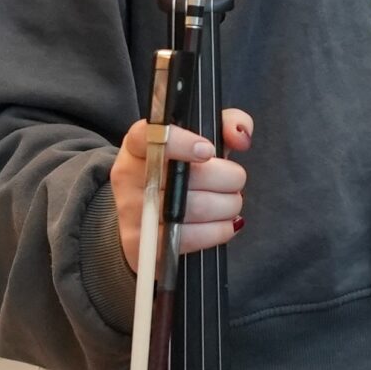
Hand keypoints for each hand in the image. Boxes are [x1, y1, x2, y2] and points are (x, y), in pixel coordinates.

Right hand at [112, 106, 252, 269]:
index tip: (209, 150)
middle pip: (187, 178)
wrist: (145, 216)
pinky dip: (219, 230)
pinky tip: (223, 223)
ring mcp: (132, 213)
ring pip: (196, 209)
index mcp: (139, 145)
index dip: (181, 142)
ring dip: (228, 205)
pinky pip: (192, 238)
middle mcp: (130, 177)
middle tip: (233, 180)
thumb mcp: (198, 140)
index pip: (150, 136)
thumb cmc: (178, 171)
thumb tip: (240, 137)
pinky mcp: (139, 245)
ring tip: (229, 202)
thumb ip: (225, 125)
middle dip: (227, 178)